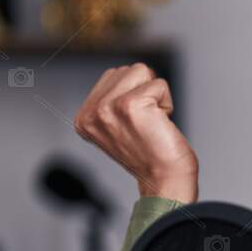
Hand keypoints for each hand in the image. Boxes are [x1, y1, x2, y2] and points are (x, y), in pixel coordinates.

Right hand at [73, 63, 198, 202]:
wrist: (165, 180)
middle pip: (127, 70)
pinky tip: (160, 124)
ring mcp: (107, 108)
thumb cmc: (150, 156)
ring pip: (141, 71)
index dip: (135, 94)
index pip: (113, 75)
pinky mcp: (129, 105)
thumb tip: (124, 73)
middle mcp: (91, 113)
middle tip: (147, 124)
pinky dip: (167, 102)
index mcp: (84, 118)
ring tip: (153, 122)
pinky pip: (159, 84)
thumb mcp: (118, 127)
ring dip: (156, 96)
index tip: (136, 125)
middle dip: (145, 92)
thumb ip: (111, 101)